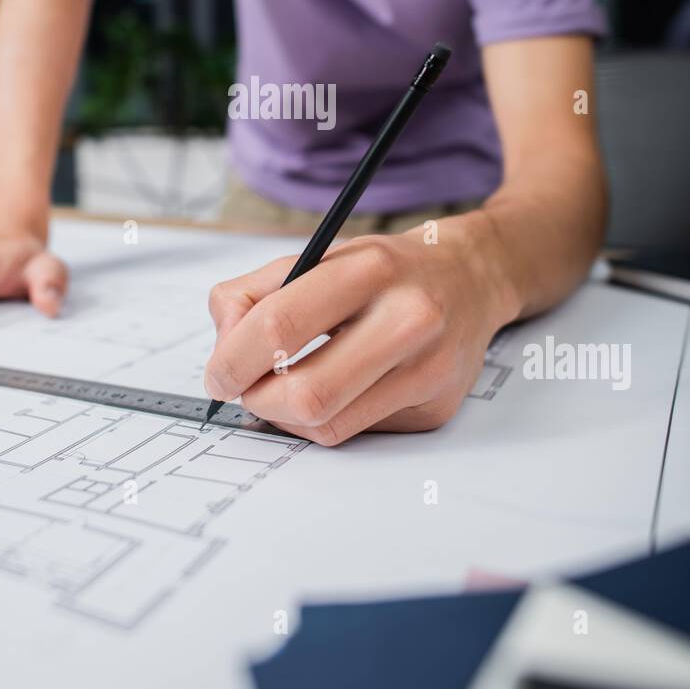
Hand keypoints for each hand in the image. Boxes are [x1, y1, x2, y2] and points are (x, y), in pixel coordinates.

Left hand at [204, 217, 514, 444]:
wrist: (471, 278)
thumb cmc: (385, 270)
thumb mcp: (319, 255)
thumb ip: (254, 292)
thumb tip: (223, 348)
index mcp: (370, 270)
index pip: (280, 325)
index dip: (233, 359)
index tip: (218, 373)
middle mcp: (409, 320)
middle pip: (306, 394)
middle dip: (257, 400)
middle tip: (245, 389)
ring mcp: (428, 371)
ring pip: (328, 427)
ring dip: (285, 417)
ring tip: (282, 390)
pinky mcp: (435, 409)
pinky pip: (355, 433)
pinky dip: (325, 420)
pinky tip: (331, 391)